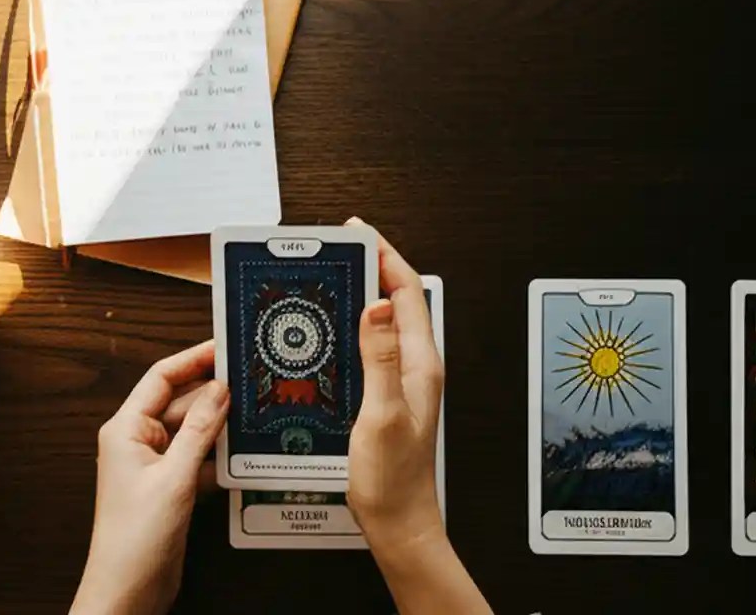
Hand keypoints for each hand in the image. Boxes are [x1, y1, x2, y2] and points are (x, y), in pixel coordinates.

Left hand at [71, 342, 228, 614]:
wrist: (127, 592)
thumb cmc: (135, 540)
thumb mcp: (175, 478)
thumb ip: (200, 430)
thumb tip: (219, 389)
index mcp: (126, 429)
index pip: (162, 378)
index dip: (193, 358)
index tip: (224, 347)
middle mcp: (138, 442)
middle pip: (181, 402)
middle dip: (214, 392)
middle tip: (251, 378)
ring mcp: (154, 466)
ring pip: (193, 431)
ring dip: (220, 425)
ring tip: (255, 411)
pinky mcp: (170, 488)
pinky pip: (199, 458)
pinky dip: (220, 455)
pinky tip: (244, 452)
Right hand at [346, 220, 444, 555]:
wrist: (399, 523)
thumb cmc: (394, 480)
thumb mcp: (382, 415)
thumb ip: (381, 359)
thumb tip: (378, 305)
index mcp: (421, 363)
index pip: (408, 291)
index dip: (384, 256)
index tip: (359, 233)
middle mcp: (417, 365)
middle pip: (398, 299)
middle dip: (372, 266)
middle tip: (340, 247)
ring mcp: (403, 379)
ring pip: (385, 320)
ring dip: (363, 294)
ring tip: (334, 276)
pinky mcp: (388, 393)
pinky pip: (374, 345)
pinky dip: (355, 326)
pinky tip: (333, 330)